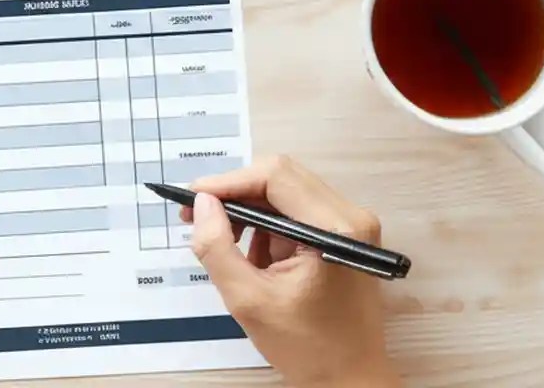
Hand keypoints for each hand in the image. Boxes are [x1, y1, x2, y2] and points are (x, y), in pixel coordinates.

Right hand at [183, 156, 399, 387]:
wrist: (350, 381)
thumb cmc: (307, 348)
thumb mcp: (248, 299)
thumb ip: (217, 247)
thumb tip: (202, 203)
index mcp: (335, 228)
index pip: (275, 177)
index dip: (227, 182)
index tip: (191, 199)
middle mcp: (350, 216)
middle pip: (280, 178)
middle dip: (235, 194)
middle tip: (198, 216)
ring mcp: (351, 225)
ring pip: (286, 193)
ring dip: (250, 213)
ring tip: (229, 247)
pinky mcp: (344, 235)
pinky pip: (296, 212)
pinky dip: (268, 227)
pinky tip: (255, 259)